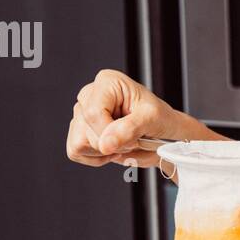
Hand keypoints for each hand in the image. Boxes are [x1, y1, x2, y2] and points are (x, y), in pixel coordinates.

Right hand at [66, 69, 180, 169]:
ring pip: (79, 143)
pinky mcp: (78, 130)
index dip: (110, 133)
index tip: (130, 138)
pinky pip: (76, 151)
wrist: (163, 132)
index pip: (93, 113)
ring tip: (123, 142)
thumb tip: (105, 143)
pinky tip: (113, 148)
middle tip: (132, 138)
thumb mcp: (153, 119)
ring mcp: (81, 112)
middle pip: (85, 129)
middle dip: (112, 143)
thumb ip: (129, 129)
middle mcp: (91, 94)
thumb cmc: (160, 119)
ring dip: (105, 151)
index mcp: (108, 82)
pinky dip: (96, 157)